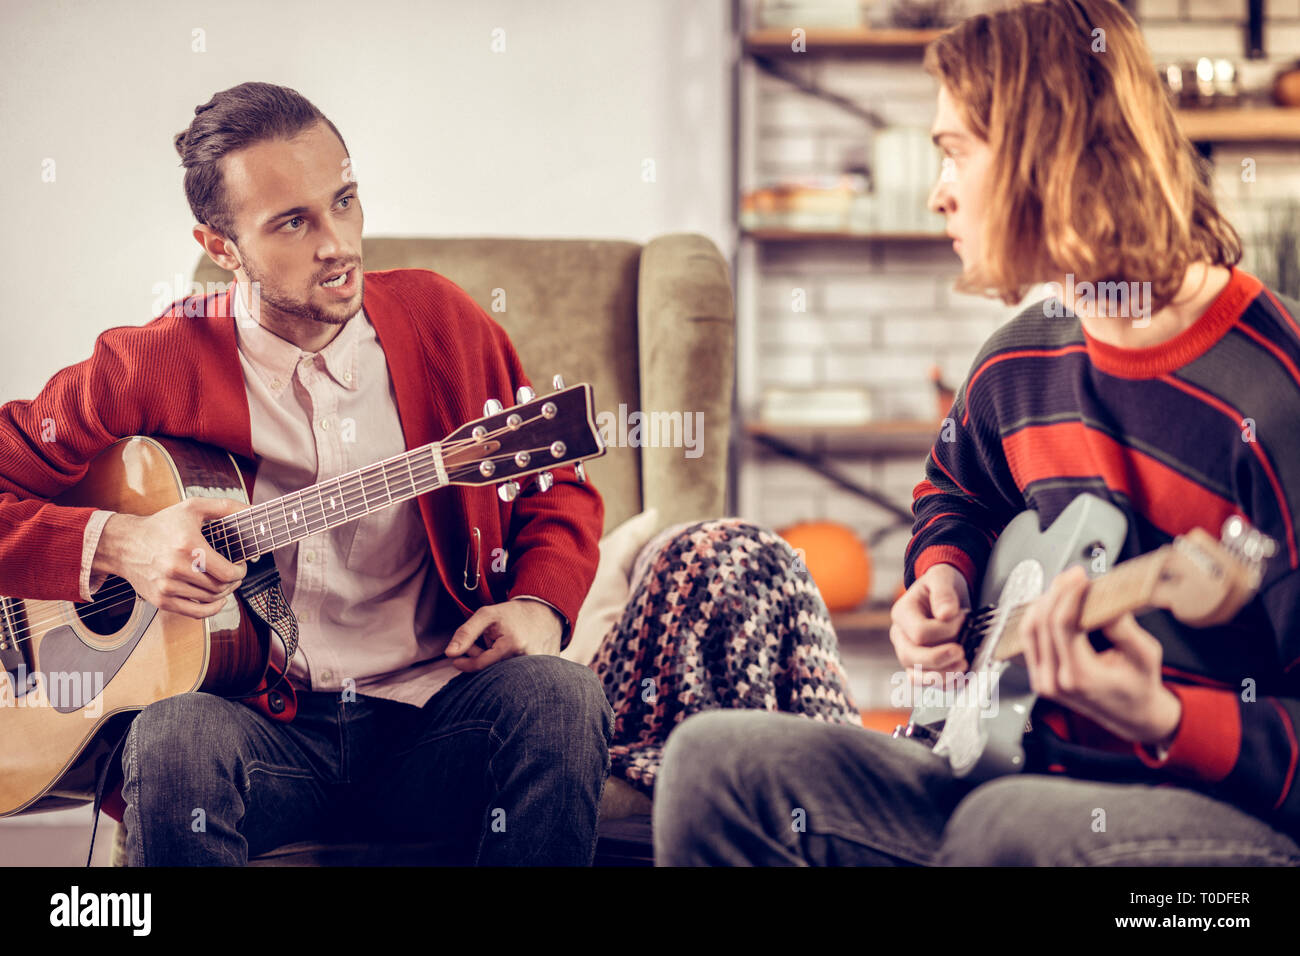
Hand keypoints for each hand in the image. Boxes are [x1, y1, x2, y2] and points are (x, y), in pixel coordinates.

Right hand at [101, 498, 247, 619]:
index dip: (240, 571)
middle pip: (220, 586)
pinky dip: (212, 609)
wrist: (125, 544)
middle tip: (235, 573)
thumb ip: (224, 507)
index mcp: (188, 546)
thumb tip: (251, 510)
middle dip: (234, 581)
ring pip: (210, 599)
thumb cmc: (162, 525)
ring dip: (223, 592)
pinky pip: (195, 613)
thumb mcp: (192, 507)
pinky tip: (218, 601)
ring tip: (224, 581)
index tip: (241, 565)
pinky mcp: (161, 600)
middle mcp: (176, 568)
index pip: (227, 572)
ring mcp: (168, 587)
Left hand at [444, 598, 563, 671]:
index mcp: (513, 645)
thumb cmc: (512, 615)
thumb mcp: (486, 615)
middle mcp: (528, 659)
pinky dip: (509, 670)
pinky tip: (512, 656)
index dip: (465, 664)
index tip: (457, 660)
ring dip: (496, 666)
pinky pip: (519, 679)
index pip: (481, 665)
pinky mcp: (546, 674)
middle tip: (482, 649)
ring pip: (505, 677)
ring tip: (498, 650)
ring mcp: (539, 668)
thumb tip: (449, 653)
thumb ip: (466, 633)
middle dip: (482, 663)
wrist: (545, 613)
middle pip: (493, 674)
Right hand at [890, 563, 970, 676]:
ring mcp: (908, 653)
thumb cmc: (941, 586)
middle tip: (962, 651)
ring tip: (964, 665)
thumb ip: (943, 593)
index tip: (963, 617)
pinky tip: (962, 676)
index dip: (944, 631)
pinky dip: (945, 684)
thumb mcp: (942, 578)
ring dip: (942, 675)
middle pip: (911, 657)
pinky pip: (927, 683)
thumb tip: (946, 614)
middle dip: (939, 658)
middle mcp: (900, 637)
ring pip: (916, 675)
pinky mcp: (920, 666)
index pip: (919, 632)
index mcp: (902, 614)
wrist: (944, 594)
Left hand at [1019, 565, 1181, 745]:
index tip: (1079, 577)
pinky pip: (1029, 641)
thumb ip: (1124, 628)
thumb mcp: (1145, 656)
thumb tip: (1102, 599)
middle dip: (1056, 593)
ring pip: (1029, 630)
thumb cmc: (1140, 688)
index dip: (1068, 595)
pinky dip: (1038, 617)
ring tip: (1063, 585)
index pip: (1062, 626)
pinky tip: (1052, 603)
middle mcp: (1055, 681)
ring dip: (1044, 602)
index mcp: (1080, 677)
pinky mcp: (1039, 677)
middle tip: (1072, 575)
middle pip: (1042, 624)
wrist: (1133, 716)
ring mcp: (1043, 682)